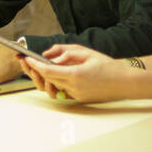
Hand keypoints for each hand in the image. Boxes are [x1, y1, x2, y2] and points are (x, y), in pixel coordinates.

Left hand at [19, 44, 134, 103]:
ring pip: (54, 85)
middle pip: (48, 79)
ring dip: (47, 76)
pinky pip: (63, 89)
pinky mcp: (80, 99)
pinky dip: (58, 81)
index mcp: (75, 75)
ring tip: (43, 66)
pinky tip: (59, 73)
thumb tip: (49, 56)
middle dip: (37, 70)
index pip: (48, 71)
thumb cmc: (109, 66)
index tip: (26, 58)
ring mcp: (76, 95)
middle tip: (28, 61)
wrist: (125, 83)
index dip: (34, 65)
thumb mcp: (87, 53)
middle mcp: (74, 88)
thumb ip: (66, 52)